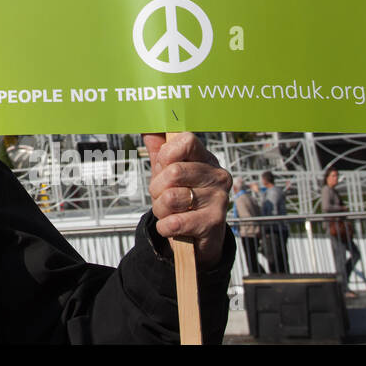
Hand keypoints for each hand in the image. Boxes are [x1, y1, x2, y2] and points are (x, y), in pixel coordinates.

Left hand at [145, 132, 230, 266]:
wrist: (197, 237)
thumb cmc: (181, 198)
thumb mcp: (167, 172)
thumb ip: (159, 150)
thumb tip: (147, 128)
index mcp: (205, 158)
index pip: (186, 140)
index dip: (166, 154)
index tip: (164, 167)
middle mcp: (217, 176)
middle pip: (173, 171)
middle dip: (157, 188)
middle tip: (163, 196)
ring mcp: (218, 199)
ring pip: (170, 197)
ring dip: (160, 209)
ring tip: (170, 211)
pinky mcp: (214, 223)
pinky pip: (174, 222)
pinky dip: (165, 227)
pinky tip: (173, 226)